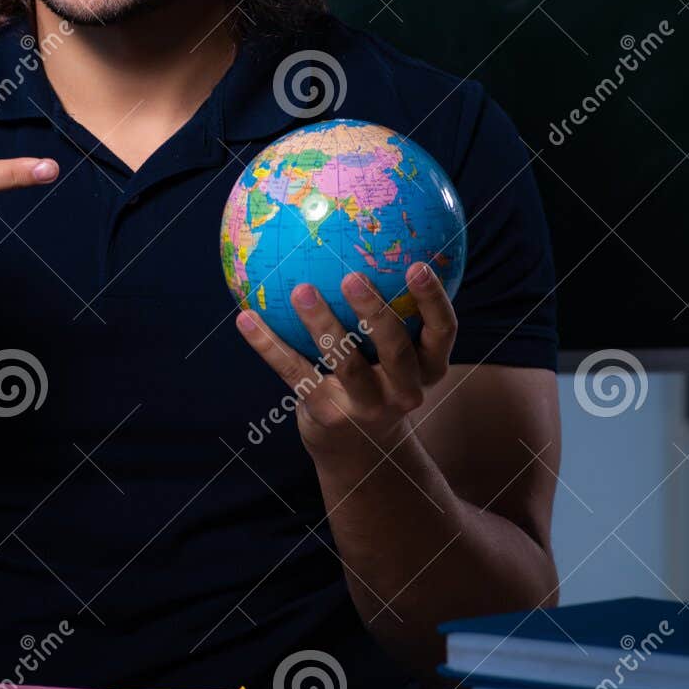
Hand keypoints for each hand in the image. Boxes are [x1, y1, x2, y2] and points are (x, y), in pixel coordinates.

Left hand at [234, 261, 456, 460]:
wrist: (361, 453)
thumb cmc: (379, 382)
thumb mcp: (397, 356)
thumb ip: (395, 311)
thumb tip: (374, 235)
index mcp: (428, 367)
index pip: (443, 331)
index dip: (433, 300)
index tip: (418, 264)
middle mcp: (404, 390)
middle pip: (396, 348)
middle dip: (376, 312)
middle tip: (354, 277)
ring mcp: (366, 406)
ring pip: (346, 362)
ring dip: (322, 324)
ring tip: (301, 290)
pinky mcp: (328, 415)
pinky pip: (296, 373)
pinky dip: (268, 345)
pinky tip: (245, 318)